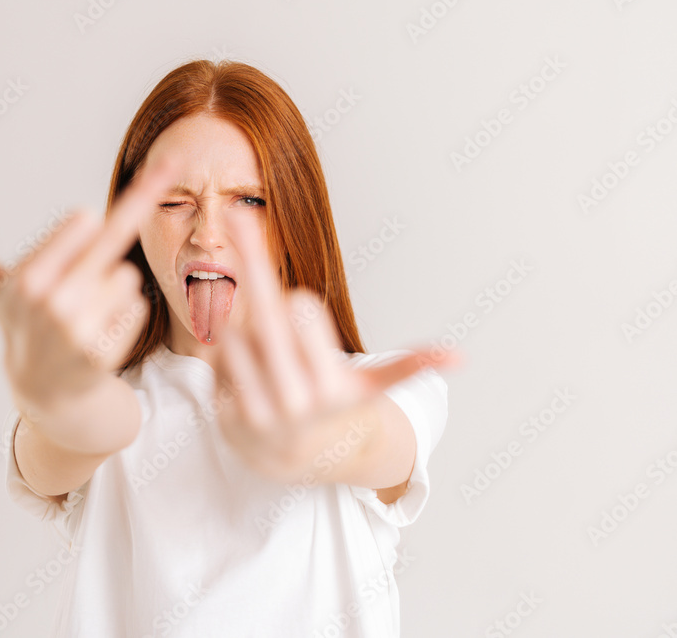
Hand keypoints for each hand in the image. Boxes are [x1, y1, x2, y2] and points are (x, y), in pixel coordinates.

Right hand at [0, 157, 181, 418]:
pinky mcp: (105, 353)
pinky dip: (127, 314)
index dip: (86, 224)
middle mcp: (53, 303)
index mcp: (28, 279)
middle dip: (145, 198)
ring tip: (87, 310)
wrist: (44, 392)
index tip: (92, 214)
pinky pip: (138, 307)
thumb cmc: (19, 323)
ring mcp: (81, 330)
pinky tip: (101, 331)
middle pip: (114, 236)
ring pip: (127, 275)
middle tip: (169, 165)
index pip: (83, 223)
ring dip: (114, 287)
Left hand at [213, 213, 458, 484]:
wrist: (293, 460)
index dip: (300, 308)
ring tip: (265, 349)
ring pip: (236, 332)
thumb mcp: (370, 389)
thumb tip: (460, 358)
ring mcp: (255, 407)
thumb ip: (408, 366)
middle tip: (236, 216)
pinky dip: (227, 349)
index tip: (298, 302)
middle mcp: (291, 399)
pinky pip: (216, 356)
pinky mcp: (224, 412)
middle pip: (266, 314)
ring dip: (246, 325)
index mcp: (330, 387)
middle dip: (252, 260)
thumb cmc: (331, 405)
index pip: (304, 319)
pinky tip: (243, 364)